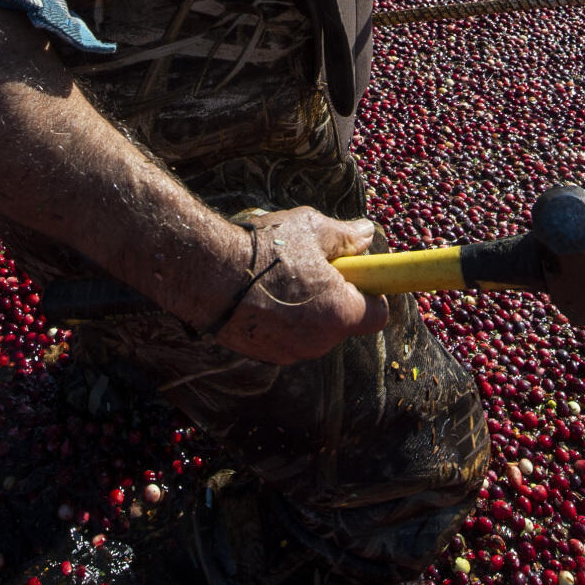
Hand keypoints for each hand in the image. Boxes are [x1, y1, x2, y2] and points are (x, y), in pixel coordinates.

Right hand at [212, 206, 387, 364]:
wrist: (205, 274)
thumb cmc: (262, 250)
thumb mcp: (312, 229)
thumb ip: (346, 236)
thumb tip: (366, 234)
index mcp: (339, 313)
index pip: (379, 313)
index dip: (372, 290)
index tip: (355, 271)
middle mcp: (319, 342)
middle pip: (344, 320)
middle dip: (336, 295)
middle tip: (312, 266)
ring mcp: (290, 353)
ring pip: (314, 328)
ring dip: (308, 307)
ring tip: (279, 277)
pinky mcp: (264, 355)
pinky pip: (287, 336)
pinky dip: (282, 319)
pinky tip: (260, 294)